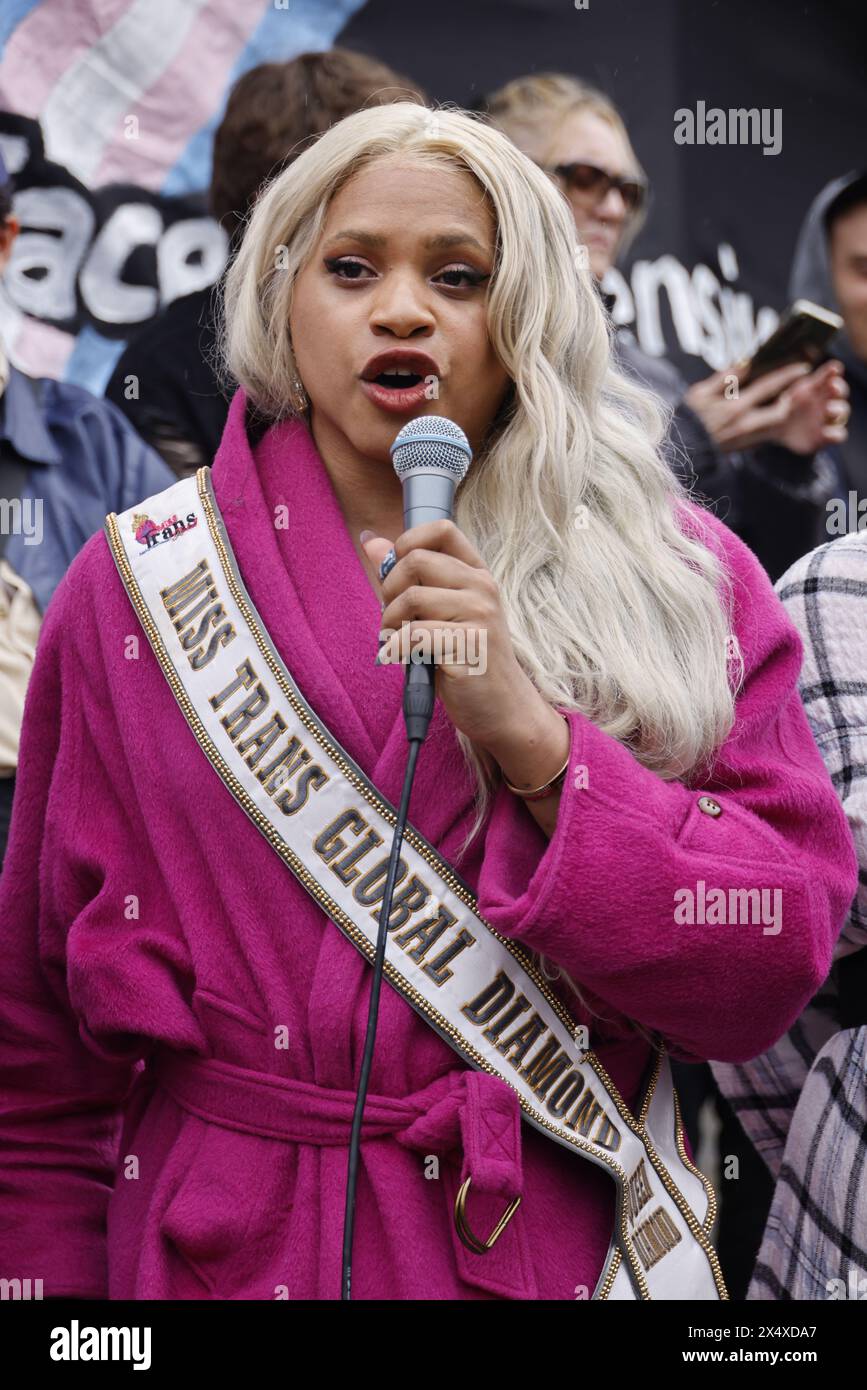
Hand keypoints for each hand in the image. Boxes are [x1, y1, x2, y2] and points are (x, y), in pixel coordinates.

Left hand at [360, 520, 569, 791]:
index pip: (441, 528)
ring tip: (399, 641)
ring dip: (390, 622)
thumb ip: (409, 577)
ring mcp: (479, 615)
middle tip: (393, 617)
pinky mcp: (470, 645)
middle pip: (415, 560)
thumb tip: (370, 539)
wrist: (502, 708)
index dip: (407, 542)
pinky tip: (404, 659)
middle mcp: (482, 587)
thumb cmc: (466, 660)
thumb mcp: (440, 612)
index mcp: (476, 573)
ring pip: (411, 598)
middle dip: (389, 588)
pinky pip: (414, 634)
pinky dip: (398, 648)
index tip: (397, 572)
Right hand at [684, 358, 848, 454]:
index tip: (802, 366)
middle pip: (780, 409)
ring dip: (788, 410)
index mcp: (734, 408)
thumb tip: (746, 361)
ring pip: (777, 424)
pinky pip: (767, 434)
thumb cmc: (686, 419)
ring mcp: (746, 439)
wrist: (678, 450)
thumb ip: (724, 378)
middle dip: (795, 396)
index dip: (786, 375)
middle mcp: (744, 425)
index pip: (767, 387)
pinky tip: (779, 413)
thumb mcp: (700, 393)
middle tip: (806, 385)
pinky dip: (775, 423)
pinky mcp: (745, 448)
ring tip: (795, 398)